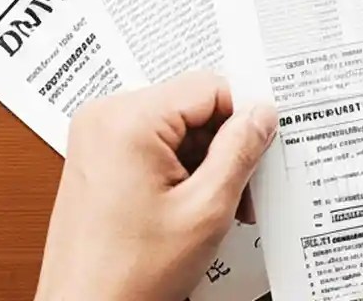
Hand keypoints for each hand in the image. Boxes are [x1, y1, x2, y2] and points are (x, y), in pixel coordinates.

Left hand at [34, 71, 276, 300]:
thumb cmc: (129, 275)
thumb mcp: (206, 208)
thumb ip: (240, 150)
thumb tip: (262, 113)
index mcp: (128, 120)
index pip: (209, 87)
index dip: (245, 116)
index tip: (264, 148)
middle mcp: (106, 117)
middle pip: (194, 105)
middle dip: (227, 145)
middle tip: (246, 190)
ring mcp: (98, 137)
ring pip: (179, 127)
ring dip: (209, 161)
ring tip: (223, 206)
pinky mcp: (99, 157)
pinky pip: (156, 143)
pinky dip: (184, 168)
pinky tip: (198, 205)